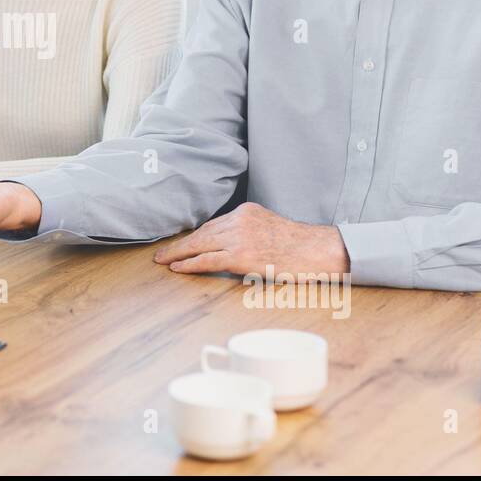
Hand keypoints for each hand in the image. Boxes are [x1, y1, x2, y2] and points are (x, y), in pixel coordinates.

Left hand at [152, 202, 348, 276]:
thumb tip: (227, 247)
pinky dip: (191, 264)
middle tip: (161, 254)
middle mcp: (239, 220)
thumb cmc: (300, 246)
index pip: (213, 225)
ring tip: (163, 261)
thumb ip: (248, 231)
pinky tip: (178, 268)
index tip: (181, 244)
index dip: (194, 237)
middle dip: (180, 245)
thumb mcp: (270, 228)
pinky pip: (209, 260)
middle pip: (202, 233)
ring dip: (179, 254)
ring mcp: (240, 237)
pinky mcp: (242, 255)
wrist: (319, 250)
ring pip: (201, 245)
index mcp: (246, 211)